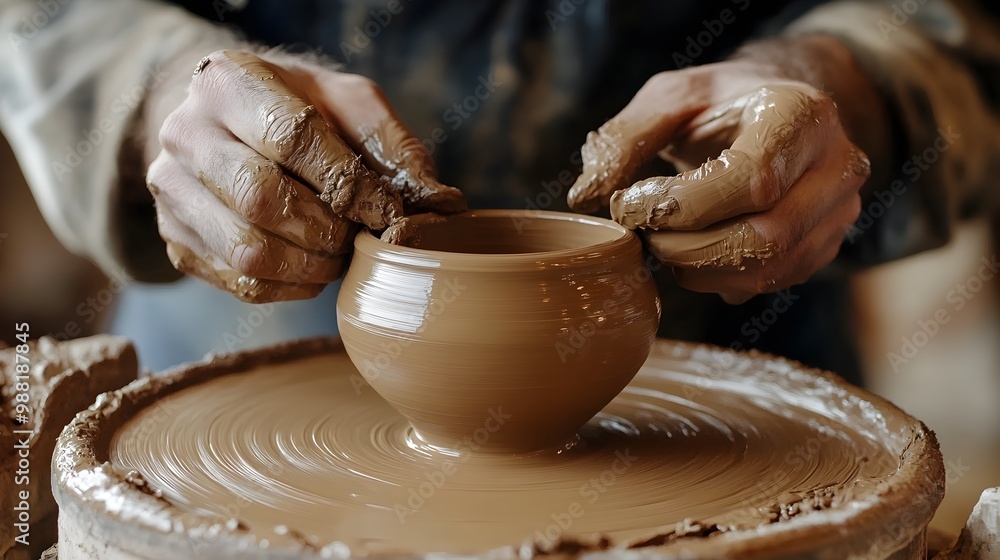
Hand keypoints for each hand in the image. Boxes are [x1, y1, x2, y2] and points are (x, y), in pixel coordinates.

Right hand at [146, 49, 464, 302]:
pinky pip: (239, 282)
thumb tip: (437, 205)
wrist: (227, 122)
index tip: (385, 209)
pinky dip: (290, 287)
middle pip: (262, 199)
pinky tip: (310, 266)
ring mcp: (171, 190)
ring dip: (312, 265)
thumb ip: (392, 145)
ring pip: (248, 251)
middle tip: (359, 233)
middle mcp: (184, 133)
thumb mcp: (349, 103)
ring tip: (338, 252)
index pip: (293, 138)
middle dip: (329, 228)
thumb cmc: (298, 107)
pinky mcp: (175, 238)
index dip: (349, 183)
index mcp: (228, 82)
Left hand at [568, 58, 869, 303]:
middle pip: (764, 237)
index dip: (681, 207)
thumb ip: (624, 139)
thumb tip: (584, 197)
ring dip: (699, 270)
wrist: (776, 112)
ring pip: (769, 270)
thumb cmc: (719, 104)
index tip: (627, 205)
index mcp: (801, 114)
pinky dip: (719, 279)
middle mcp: (837, 165)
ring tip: (664, 243)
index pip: (750, 181)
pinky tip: (693, 253)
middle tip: (644, 234)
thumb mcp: (670, 98)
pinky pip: (771, 282)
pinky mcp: (824, 246)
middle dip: (686, 248)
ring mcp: (838, 211)